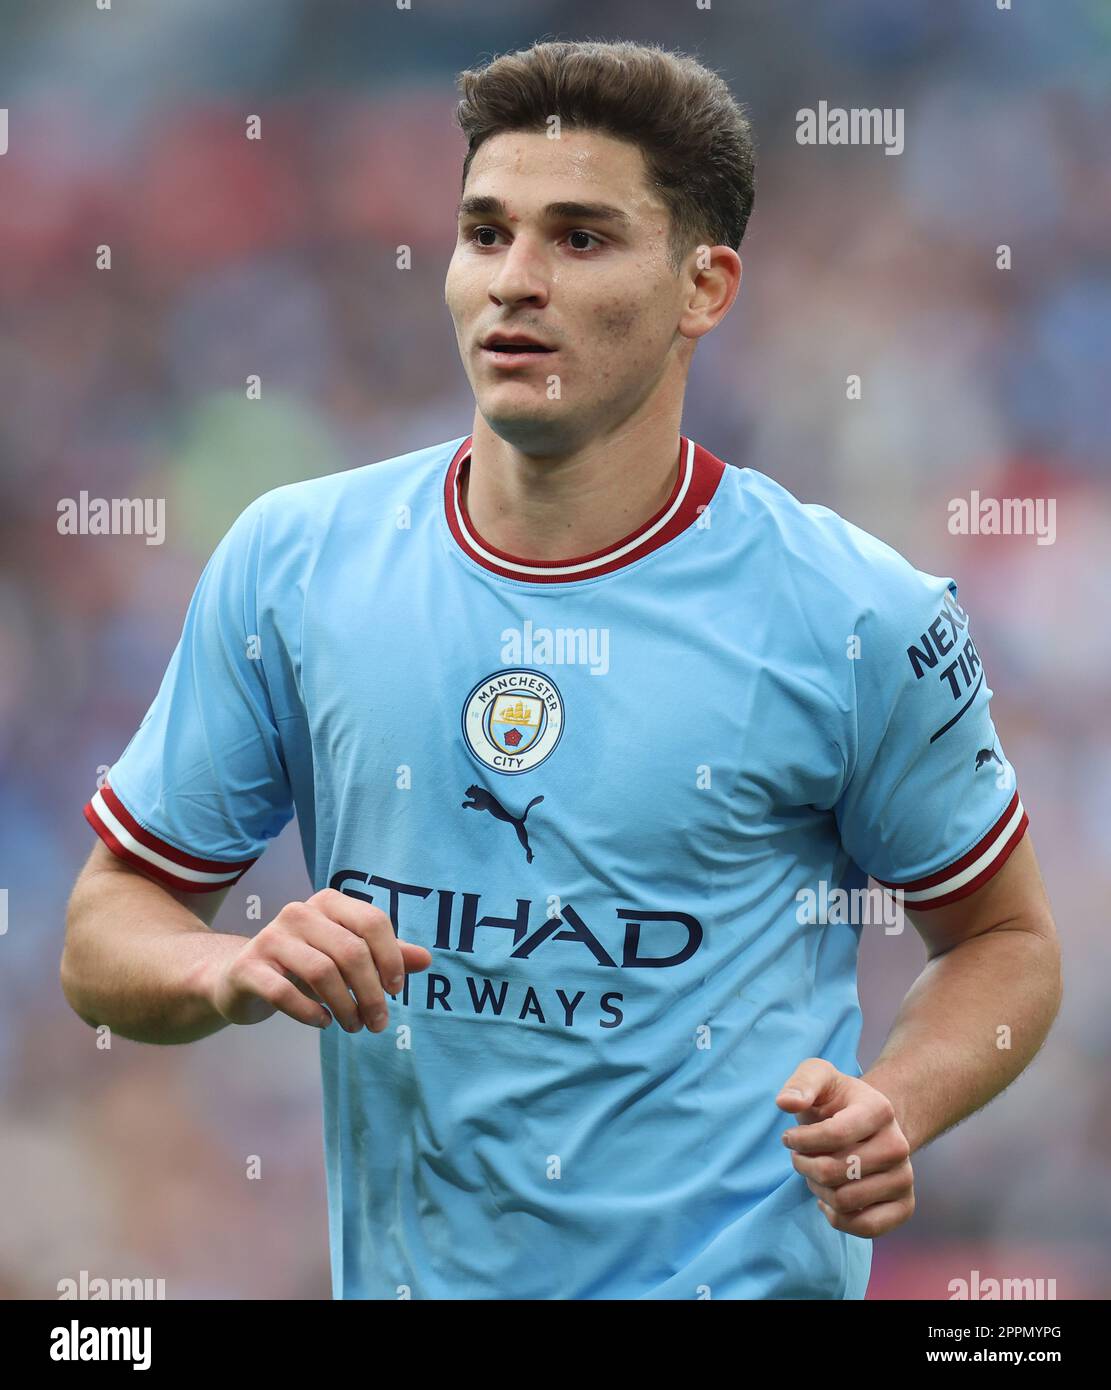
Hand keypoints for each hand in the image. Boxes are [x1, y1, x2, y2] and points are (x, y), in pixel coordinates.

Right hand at [209, 888, 431, 1032]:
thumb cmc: (303, 964)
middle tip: (378, 1022)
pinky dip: (311, 1012)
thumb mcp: (346, 955)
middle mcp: (298, 913)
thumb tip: (427, 960)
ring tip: (354, 1026)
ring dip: (346, 1006)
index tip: (396, 990)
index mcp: (328, 902)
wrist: (239, 977)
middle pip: (350, 950)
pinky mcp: (248, 968)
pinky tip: (324, 1022)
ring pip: (322, 972)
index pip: (372, 922)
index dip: (390, 957)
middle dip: (371, 992)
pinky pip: (285, 993)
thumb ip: (385, 954)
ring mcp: (270, 938)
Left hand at [776, 1058, 914, 1236]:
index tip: (788, 1138)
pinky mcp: (905, 1206)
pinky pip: (867, 1228)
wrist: (867, 1124)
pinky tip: (829, 1200)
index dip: (801, 1141)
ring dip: (817, 1190)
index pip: (834, 1135)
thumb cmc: (836, 1100)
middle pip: (834, 1172)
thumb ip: (801, 1083)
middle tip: (800, 1157)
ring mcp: (905, 1178)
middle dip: (805, 1166)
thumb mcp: (818, 1076)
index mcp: (880, 1109)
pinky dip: (838, 1218)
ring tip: (815, 1173)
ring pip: (845, 1201)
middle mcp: (898, 1145)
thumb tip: (785, 1103)